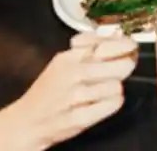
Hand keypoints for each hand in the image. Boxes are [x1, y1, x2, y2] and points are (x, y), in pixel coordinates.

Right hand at [8, 31, 138, 148]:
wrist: (26, 122)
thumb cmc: (47, 93)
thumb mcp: (62, 62)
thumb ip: (88, 47)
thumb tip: (116, 34)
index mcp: (69, 57)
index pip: (108, 44)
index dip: (125, 45)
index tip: (130, 48)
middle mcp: (73, 73)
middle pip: (121, 65)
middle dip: (124, 67)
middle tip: (120, 69)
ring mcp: (76, 96)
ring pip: (117, 85)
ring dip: (114, 89)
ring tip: (102, 91)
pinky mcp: (79, 118)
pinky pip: (112, 105)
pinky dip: (111, 104)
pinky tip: (101, 103)